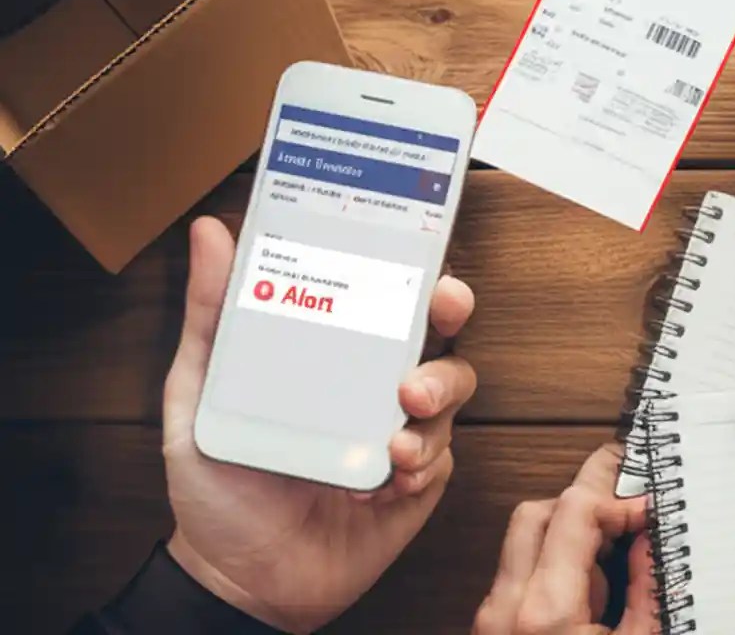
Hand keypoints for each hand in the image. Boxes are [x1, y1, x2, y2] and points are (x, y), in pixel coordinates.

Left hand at [163, 216, 476, 632]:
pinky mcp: (418, 480)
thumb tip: (210, 233)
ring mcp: (400, 429)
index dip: (413, 267)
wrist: (241, 580)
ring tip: (400, 421)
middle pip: (436, 330)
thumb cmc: (217, 485)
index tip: (422, 254)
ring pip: (453, 388)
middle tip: (443, 310)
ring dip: (438, 393)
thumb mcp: (201, 392)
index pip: (383, 294)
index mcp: (332, 352)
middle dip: (451, 311)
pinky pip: (442, 456)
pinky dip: (422, 461)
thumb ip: (212, 315)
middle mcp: (374, 383)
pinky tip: (387, 479)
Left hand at [473, 445, 654, 634]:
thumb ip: (647, 594)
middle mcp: (508, 603)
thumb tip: (651, 539)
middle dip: (585, 502)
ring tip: (611, 552)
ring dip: (567, 531)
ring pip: (523, 536)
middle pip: (537, 511)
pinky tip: (589, 587)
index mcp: (546, 610)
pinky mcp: (490, 621)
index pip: (574, 512)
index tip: (645, 509)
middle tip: (624, 501)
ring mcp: (493, 611)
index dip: (616, 500)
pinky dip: (554, 560)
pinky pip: (519, 568)